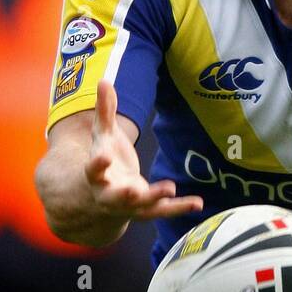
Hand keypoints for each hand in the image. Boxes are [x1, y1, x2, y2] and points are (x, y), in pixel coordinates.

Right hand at [84, 79, 203, 222]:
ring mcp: (130, 206)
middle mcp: (110, 195)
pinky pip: (164, 210)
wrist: (107, 194)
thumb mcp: (103, 135)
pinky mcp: (148, 209)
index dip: (97, 165)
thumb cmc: (105, 158)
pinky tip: (198, 203)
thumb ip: (105, 112)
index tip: (103, 157)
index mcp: (96, 176)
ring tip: (170, 187)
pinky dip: (180, 207)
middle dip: (124, 195)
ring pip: (142, 207)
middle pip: (115, 198)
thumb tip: (104, 81)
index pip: (93, 171)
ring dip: (156, 198)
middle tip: (132, 191)